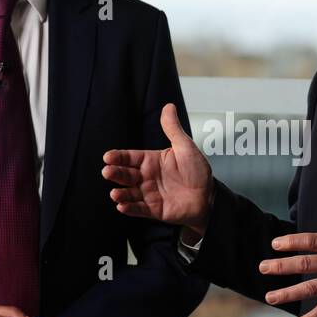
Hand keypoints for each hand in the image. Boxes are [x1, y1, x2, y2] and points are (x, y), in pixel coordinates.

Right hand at [103, 103, 213, 239]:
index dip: (118, 157)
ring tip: (115, 193)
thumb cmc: (197, 172)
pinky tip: (122, 206)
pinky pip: (139, 209)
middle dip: (116, 173)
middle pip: (126, 175)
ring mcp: (149, 194)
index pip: (130, 157)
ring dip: (121, 193)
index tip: (108, 156)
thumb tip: (168, 106)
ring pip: (129, 193)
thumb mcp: (185, 147)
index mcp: (151, 161)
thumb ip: (173, 129)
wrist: (209, 196)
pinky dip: (130, 208)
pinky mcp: (154, 209)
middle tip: (107, 171)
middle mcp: (146, 177)